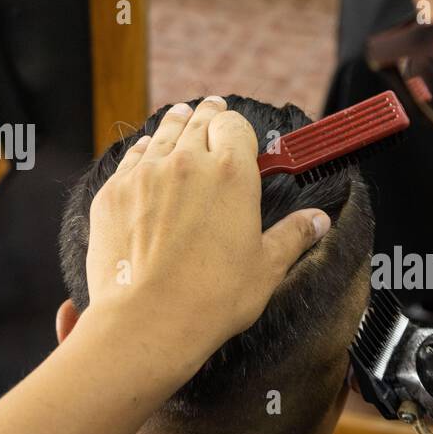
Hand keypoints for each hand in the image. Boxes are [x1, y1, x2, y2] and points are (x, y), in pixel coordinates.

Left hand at [85, 98, 330, 384]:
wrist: (148, 320)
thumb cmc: (213, 298)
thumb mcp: (266, 268)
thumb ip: (293, 236)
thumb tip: (318, 221)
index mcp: (231, 174)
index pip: (234, 125)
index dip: (237, 128)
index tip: (238, 135)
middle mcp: (186, 162)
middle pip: (197, 120)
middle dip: (207, 115)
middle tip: (211, 112)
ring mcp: (145, 174)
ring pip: (161, 133)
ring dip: (175, 124)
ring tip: (180, 118)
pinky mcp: (113, 193)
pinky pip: (131, 159)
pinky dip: (143, 152)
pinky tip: (147, 154)